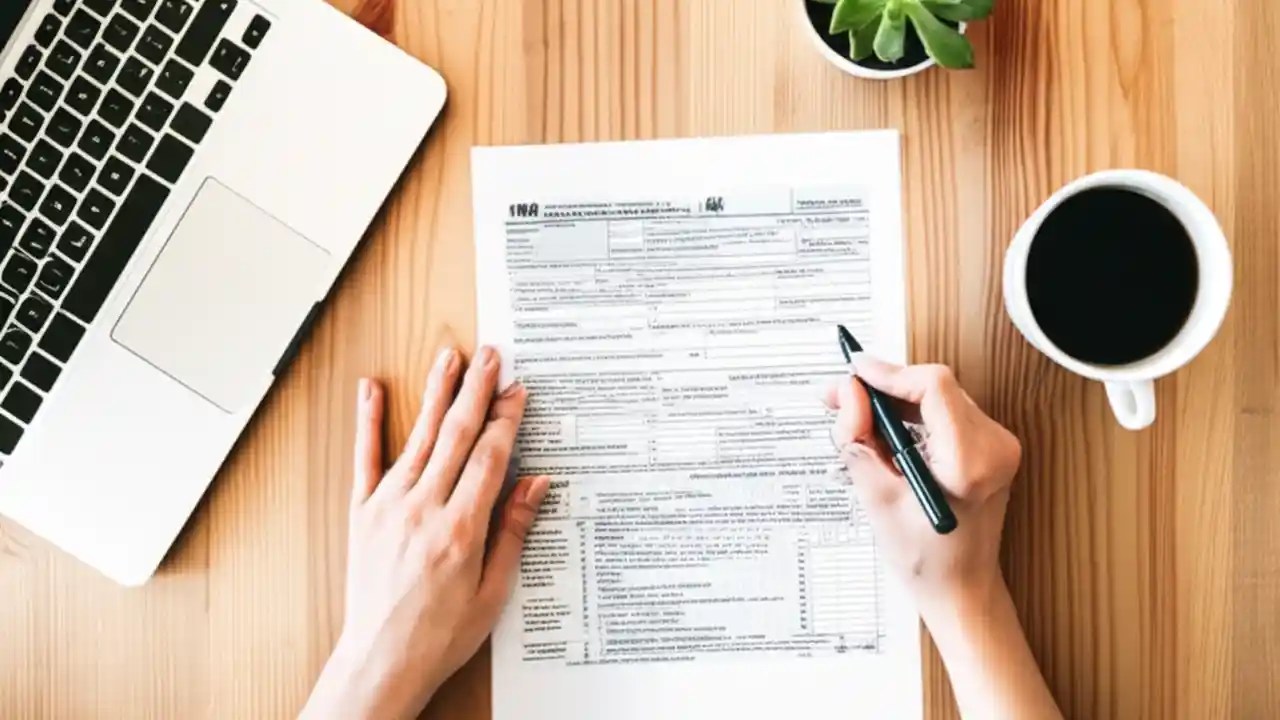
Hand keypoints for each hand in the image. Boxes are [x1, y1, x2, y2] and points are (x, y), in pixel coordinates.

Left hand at [301, 346, 548, 719]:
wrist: (382, 660)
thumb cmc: (440, 634)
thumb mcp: (493, 591)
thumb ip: (513, 531)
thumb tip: (534, 484)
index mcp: (461, 529)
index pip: (490, 457)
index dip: (507, 419)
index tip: (517, 391)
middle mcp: (423, 509)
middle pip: (458, 435)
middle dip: (478, 390)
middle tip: (492, 355)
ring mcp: (389, 506)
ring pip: (420, 436)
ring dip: (437, 393)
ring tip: (450, 357)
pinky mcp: (363, 512)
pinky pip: (366, 458)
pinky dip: (369, 421)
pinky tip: (372, 390)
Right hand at [828, 355, 1020, 609]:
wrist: (961, 589)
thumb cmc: (927, 560)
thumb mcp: (877, 500)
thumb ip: (858, 441)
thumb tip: (847, 396)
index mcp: (972, 462)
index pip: (933, 386)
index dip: (888, 373)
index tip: (854, 371)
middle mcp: (995, 447)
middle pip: (933, 388)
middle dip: (883, 388)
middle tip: (839, 398)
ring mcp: (998, 445)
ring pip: (937, 397)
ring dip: (894, 402)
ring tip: (855, 419)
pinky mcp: (990, 447)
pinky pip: (945, 413)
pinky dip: (911, 415)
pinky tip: (883, 431)